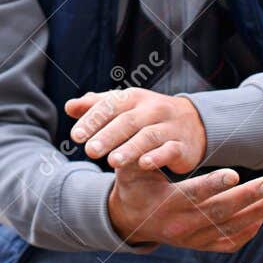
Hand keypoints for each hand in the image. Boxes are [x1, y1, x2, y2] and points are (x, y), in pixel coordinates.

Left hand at [66, 88, 207, 174]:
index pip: (110, 106)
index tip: (75, 136)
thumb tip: (69, 107)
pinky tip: (144, 165)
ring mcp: (169, 127)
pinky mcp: (182, 145)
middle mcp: (152, 109)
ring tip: (112, 162)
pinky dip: (157, 156)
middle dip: (108, 136)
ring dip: (130, 148)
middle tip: (90, 151)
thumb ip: (96, 107)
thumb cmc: (147, 115)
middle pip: (128, 121)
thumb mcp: (123, 107)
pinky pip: (170, 149)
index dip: (92, 121)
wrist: (193, 123)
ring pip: (148, 136)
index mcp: (133, 98)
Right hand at [107, 159, 262, 252]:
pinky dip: (246, 233)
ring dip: (255, 214)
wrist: (130, 219)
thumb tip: (144, 147)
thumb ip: (138, 158)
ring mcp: (191, 239)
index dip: (214, 185)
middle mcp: (180, 225)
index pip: (193, 195)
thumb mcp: (129, 171)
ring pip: (228, 228)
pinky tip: (261, 217)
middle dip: (247, 197)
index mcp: (166, 204)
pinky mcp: (199, 245)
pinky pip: (227, 243)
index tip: (235, 174)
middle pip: (219, 212)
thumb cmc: (134, 186)